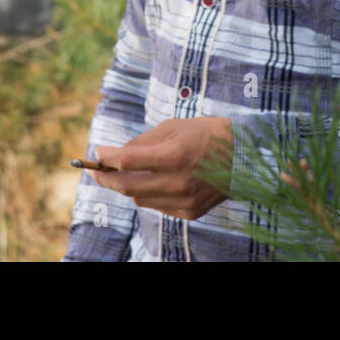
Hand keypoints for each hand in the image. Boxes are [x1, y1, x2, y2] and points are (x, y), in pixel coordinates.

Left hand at [92, 117, 232, 220]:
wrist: (244, 157)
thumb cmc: (207, 134)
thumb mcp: (174, 127)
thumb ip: (143, 142)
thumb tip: (116, 155)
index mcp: (174, 155)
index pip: (128, 161)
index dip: (107, 158)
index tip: (97, 153)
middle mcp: (178, 182)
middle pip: (127, 186)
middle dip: (106, 178)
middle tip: (95, 170)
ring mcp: (184, 200)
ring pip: (139, 198)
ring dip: (126, 186)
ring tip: (122, 174)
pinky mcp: (189, 212)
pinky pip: (157, 205)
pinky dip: (149, 194)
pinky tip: (152, 182)